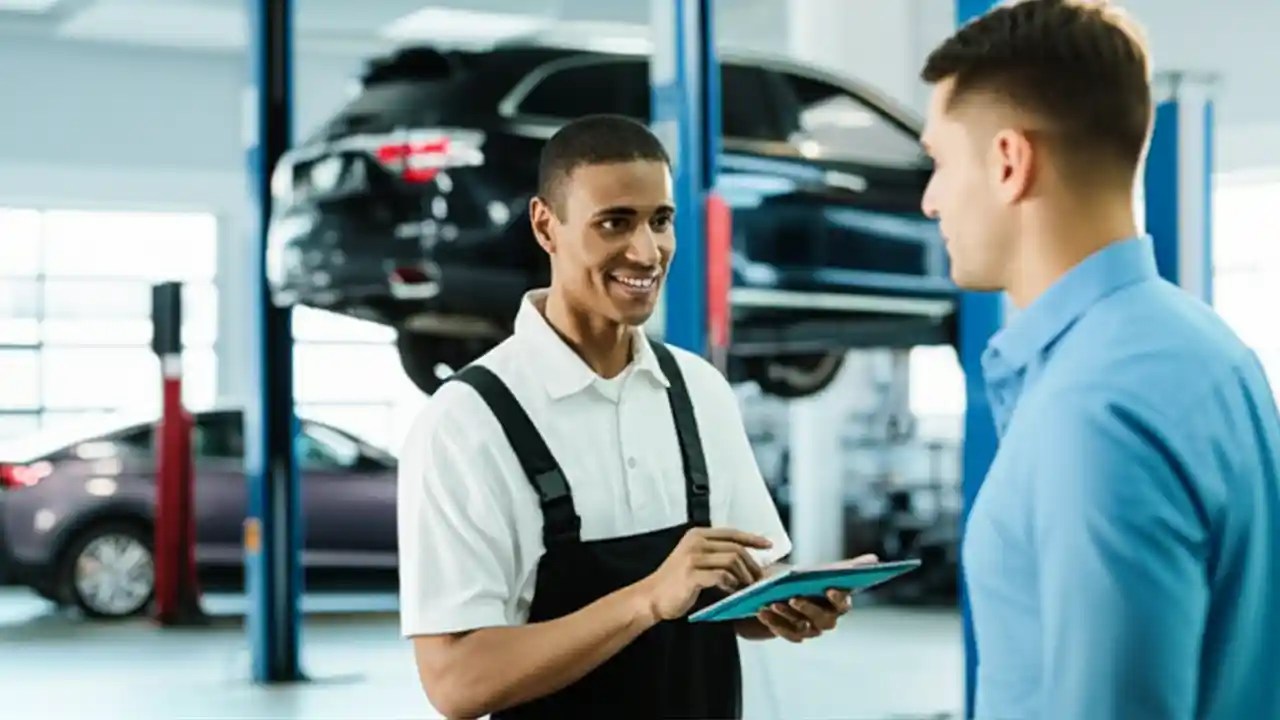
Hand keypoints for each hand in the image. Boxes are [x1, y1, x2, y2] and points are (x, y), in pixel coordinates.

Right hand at [640, 527, 772, 620]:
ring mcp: (693, 557)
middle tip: (758, 579)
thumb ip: (715, 555)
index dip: (752, 538)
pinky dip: (731, 584)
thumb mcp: (695, 560)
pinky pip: (721, 576)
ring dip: (743, 576)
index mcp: (697, 535)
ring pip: (732, 561)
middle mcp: (695, 542)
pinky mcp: (692, 574)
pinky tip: (731, 592)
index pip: (732, 533)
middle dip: (751, 564)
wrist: (652, 597)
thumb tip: (746, 560)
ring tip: (746, 588)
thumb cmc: (675, 582)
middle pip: (735, 548)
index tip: (768, 545)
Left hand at [754, 553, 877, 642]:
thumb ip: (845, 567)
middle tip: (793, 598)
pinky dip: (773, 623)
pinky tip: (762, 612)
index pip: (843, 604)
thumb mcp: (819, 570)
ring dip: (787, 615)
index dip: (838, 598)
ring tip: (771, 603)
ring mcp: (809, 630)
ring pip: (802, 627)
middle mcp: (826, 619)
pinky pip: (784, 633)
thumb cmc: (801, 579)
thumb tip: (874, 559)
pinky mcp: (790, 634)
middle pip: (823, 620)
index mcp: (838, 603)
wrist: (773, 590)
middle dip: (808, 609)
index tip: (829, 588)